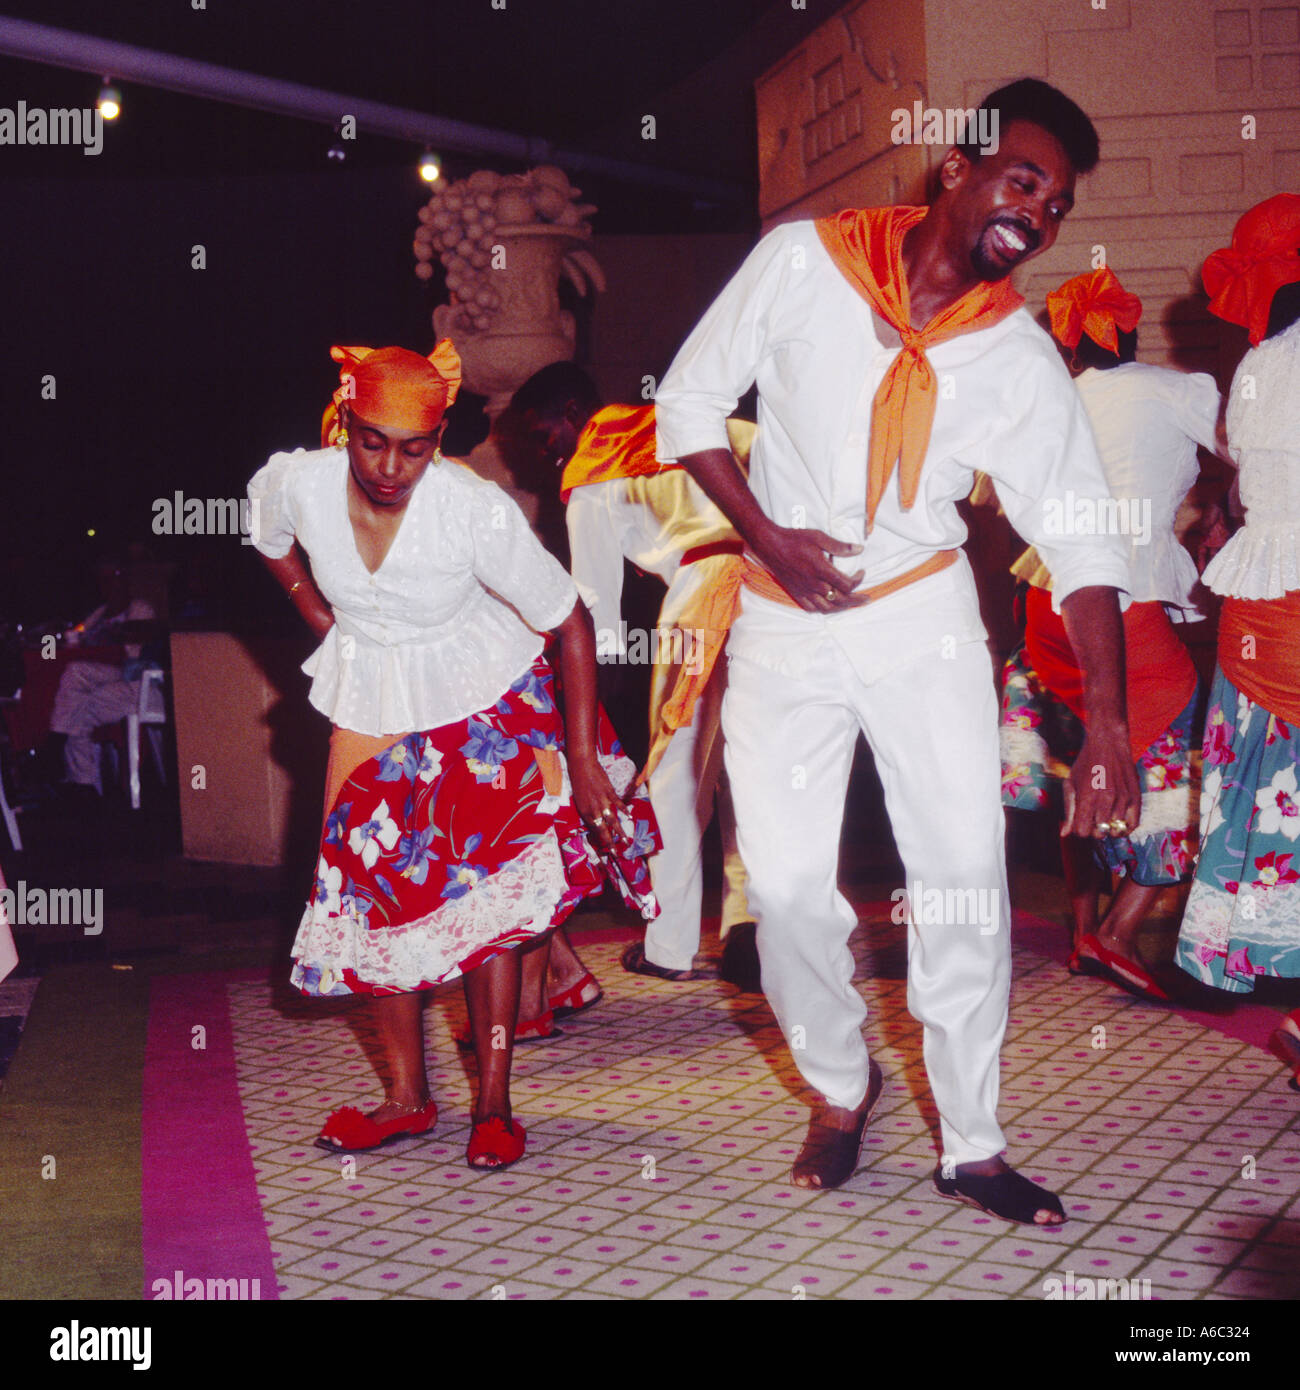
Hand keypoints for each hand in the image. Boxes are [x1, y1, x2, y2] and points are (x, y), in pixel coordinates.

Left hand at [568, 751, 631, 854]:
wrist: (581, 765)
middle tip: (616, 853)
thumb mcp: (579, 799)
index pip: (593, 830)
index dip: (600, 840)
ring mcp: (602, 802)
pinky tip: (630, 817)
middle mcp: (593, 809)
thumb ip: (588, 810)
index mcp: (584, 812)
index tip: (605, 848)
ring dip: (620, 832)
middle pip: (603, 830)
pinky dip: (625, 811)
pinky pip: (618, 804)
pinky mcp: (609, 792)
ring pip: (612, 821)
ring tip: (627, 841)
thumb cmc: (578, 782)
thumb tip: (595, 820)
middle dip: (610, 843)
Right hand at [751, 523, 868, 613]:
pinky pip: (811, 608)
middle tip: (867, 599)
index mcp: (821, 570)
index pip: (846, 584)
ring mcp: (804, 591)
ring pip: (826, 608)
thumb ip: (840, 546)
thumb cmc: (794, 539)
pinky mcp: (796, 593)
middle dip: (856, 600)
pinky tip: (828, 606)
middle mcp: (813, 584)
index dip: (858, 581)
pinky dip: (822, 610)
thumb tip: (859, 549)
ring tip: (850, 605)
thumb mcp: (819, 537)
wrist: (770, 546)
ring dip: (841, 608)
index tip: (861, 572)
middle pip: (840, 600)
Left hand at [1061, 720, 1140, 841]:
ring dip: (1109, 827)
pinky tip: (1118, 820)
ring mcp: (1123, 799)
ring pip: (1115, 831)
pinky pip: (1133, 825)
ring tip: (1105, 814)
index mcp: (1087, 798)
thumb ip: (1069, 810)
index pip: (1082, 832)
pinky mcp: (1136, 797)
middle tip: (1093, 816)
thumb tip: (1065, 834)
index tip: (1081, 819)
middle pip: (1099, 834)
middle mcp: (1106, 800)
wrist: (1109, 743)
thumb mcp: (1071, 784)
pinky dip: (1125, 828)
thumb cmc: (1086, 764)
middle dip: (1094, 829)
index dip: (1080, 828)